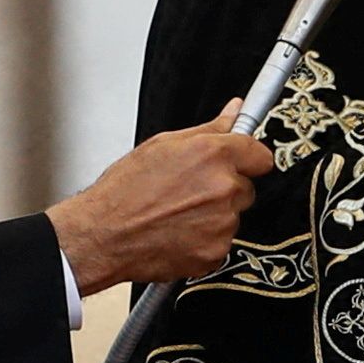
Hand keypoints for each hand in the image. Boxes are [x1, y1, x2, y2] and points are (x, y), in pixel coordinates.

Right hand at [48, 115, 272, 293]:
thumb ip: (208, 129)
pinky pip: (221, 241)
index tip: (241, 162)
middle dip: (225, 188)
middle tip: (190, 191)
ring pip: (233, 216)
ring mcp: (222, 223)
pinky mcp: (216, 251)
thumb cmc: (123, 192)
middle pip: (246, 187)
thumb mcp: (161, 145)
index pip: (260, 154)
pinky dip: (204, 239)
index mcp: (213, 155)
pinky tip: (177, 232)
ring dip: (213, 215)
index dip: (249, 158)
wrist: (102, 236)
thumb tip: (234, 111)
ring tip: (176, 213)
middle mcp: (223, 188)